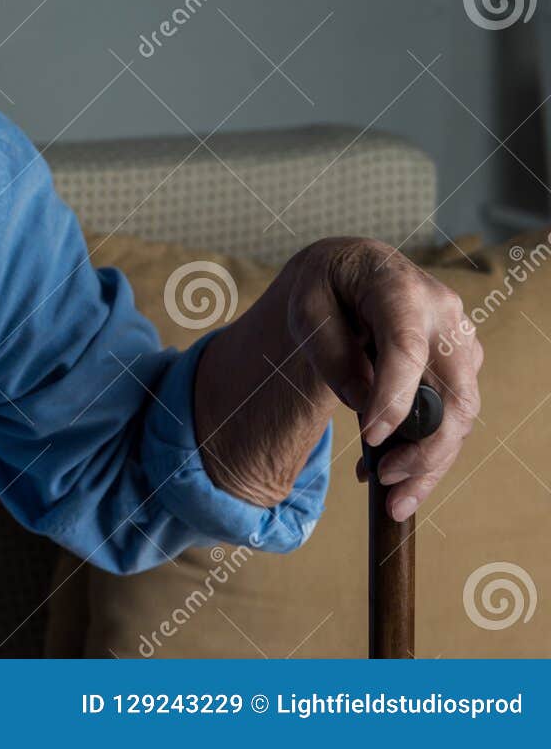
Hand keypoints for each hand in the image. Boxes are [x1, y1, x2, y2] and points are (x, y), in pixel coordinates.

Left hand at [194, 237, 481, 521]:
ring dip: (431, 463)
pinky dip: (426, 451)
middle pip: (455, 395)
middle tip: (387, 486)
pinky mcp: (461, 367)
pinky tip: (389, 471)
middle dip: (426, 451)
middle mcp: (444, 316)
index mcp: (401, 289)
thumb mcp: (307, 309)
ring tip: (393, 498)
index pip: (406, 348)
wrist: (355, 271)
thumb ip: (332, 352)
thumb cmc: (326, 287)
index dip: (394, 397)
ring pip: (462, 416)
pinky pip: (453, 417)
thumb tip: (363, 404)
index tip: (371, 438)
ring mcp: (459, 342)